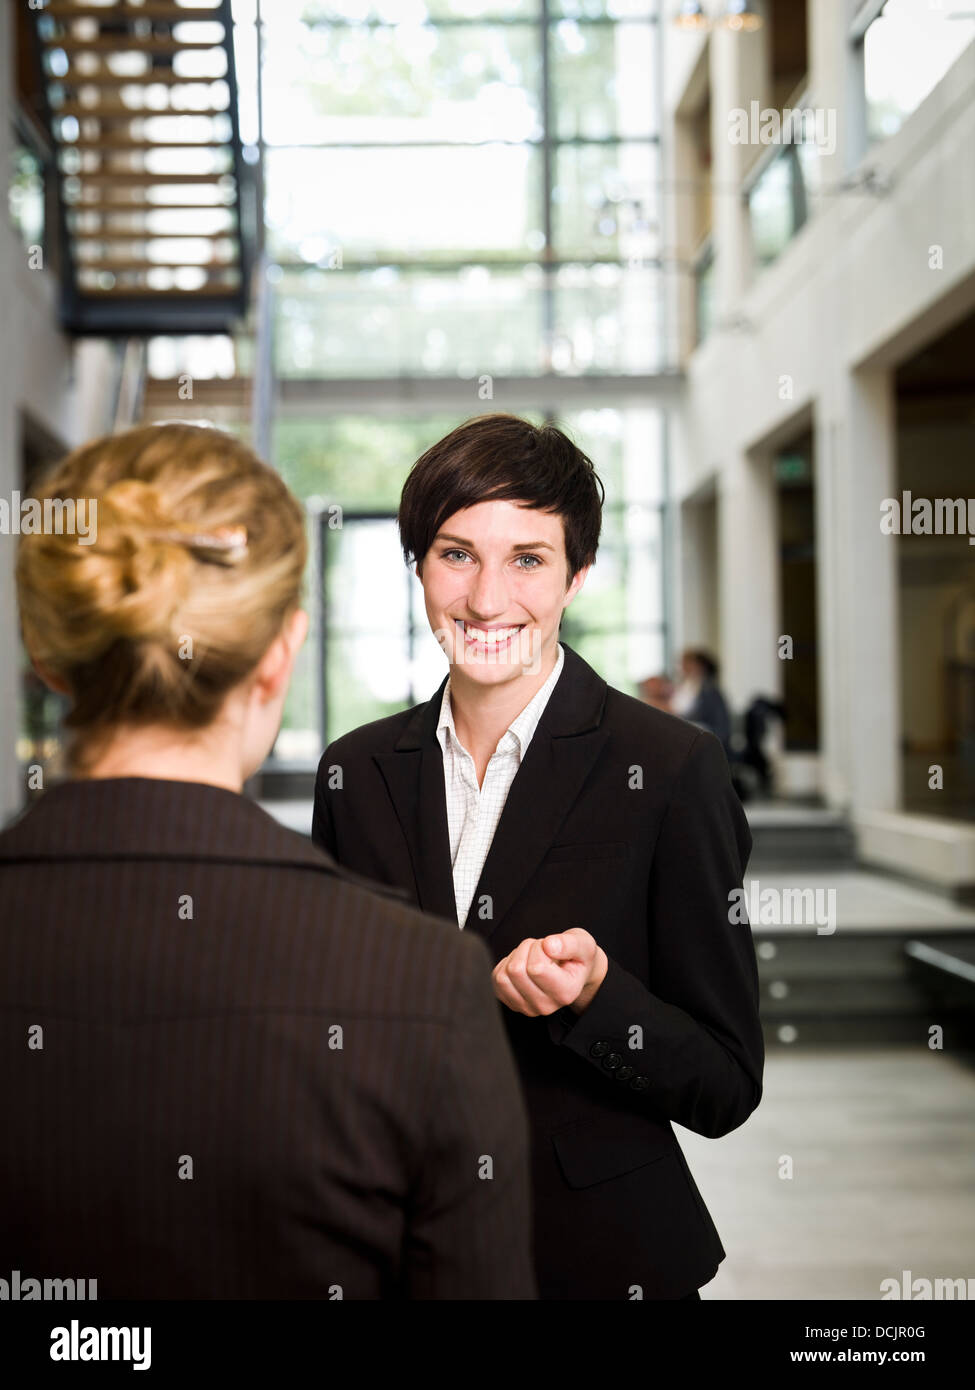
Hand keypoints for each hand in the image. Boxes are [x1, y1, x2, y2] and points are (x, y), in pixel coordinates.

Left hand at [492, 929, 607, 1016]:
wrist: (574, 971)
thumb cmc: (577, 957)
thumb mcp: (582, 944)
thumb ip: (570, 944)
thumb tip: (549, 946)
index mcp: (566, 993)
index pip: (536, 968)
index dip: (539, 948)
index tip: (550, 946)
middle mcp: (546, 1006)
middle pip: (516, 971)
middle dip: (526, 950)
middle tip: (541, 949)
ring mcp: (527, 1008)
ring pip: (503, 976)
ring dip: (515, 957)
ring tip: (533, 956)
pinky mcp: (512, 1004)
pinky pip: (496, 979)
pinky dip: (505, 965)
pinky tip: (523, 964)